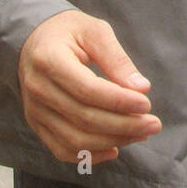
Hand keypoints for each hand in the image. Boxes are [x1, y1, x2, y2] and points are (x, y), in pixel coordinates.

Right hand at [18, 9, 161, 166]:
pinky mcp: (37, 124)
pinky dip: (91, 155)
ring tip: (140, 134)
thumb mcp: (94, 31)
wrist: (33, 40)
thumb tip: (141, 89)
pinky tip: (115, 148)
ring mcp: (34, 110)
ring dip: (113, 141)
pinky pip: (62, 150)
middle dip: (124, 125)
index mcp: (49, 60)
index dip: (119, 101)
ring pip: (75, 139)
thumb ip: (117, 59)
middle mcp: (38, 89)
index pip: (88, 90)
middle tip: (153, 124)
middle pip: (84, 118)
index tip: (146, 104)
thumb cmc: (68, 32)